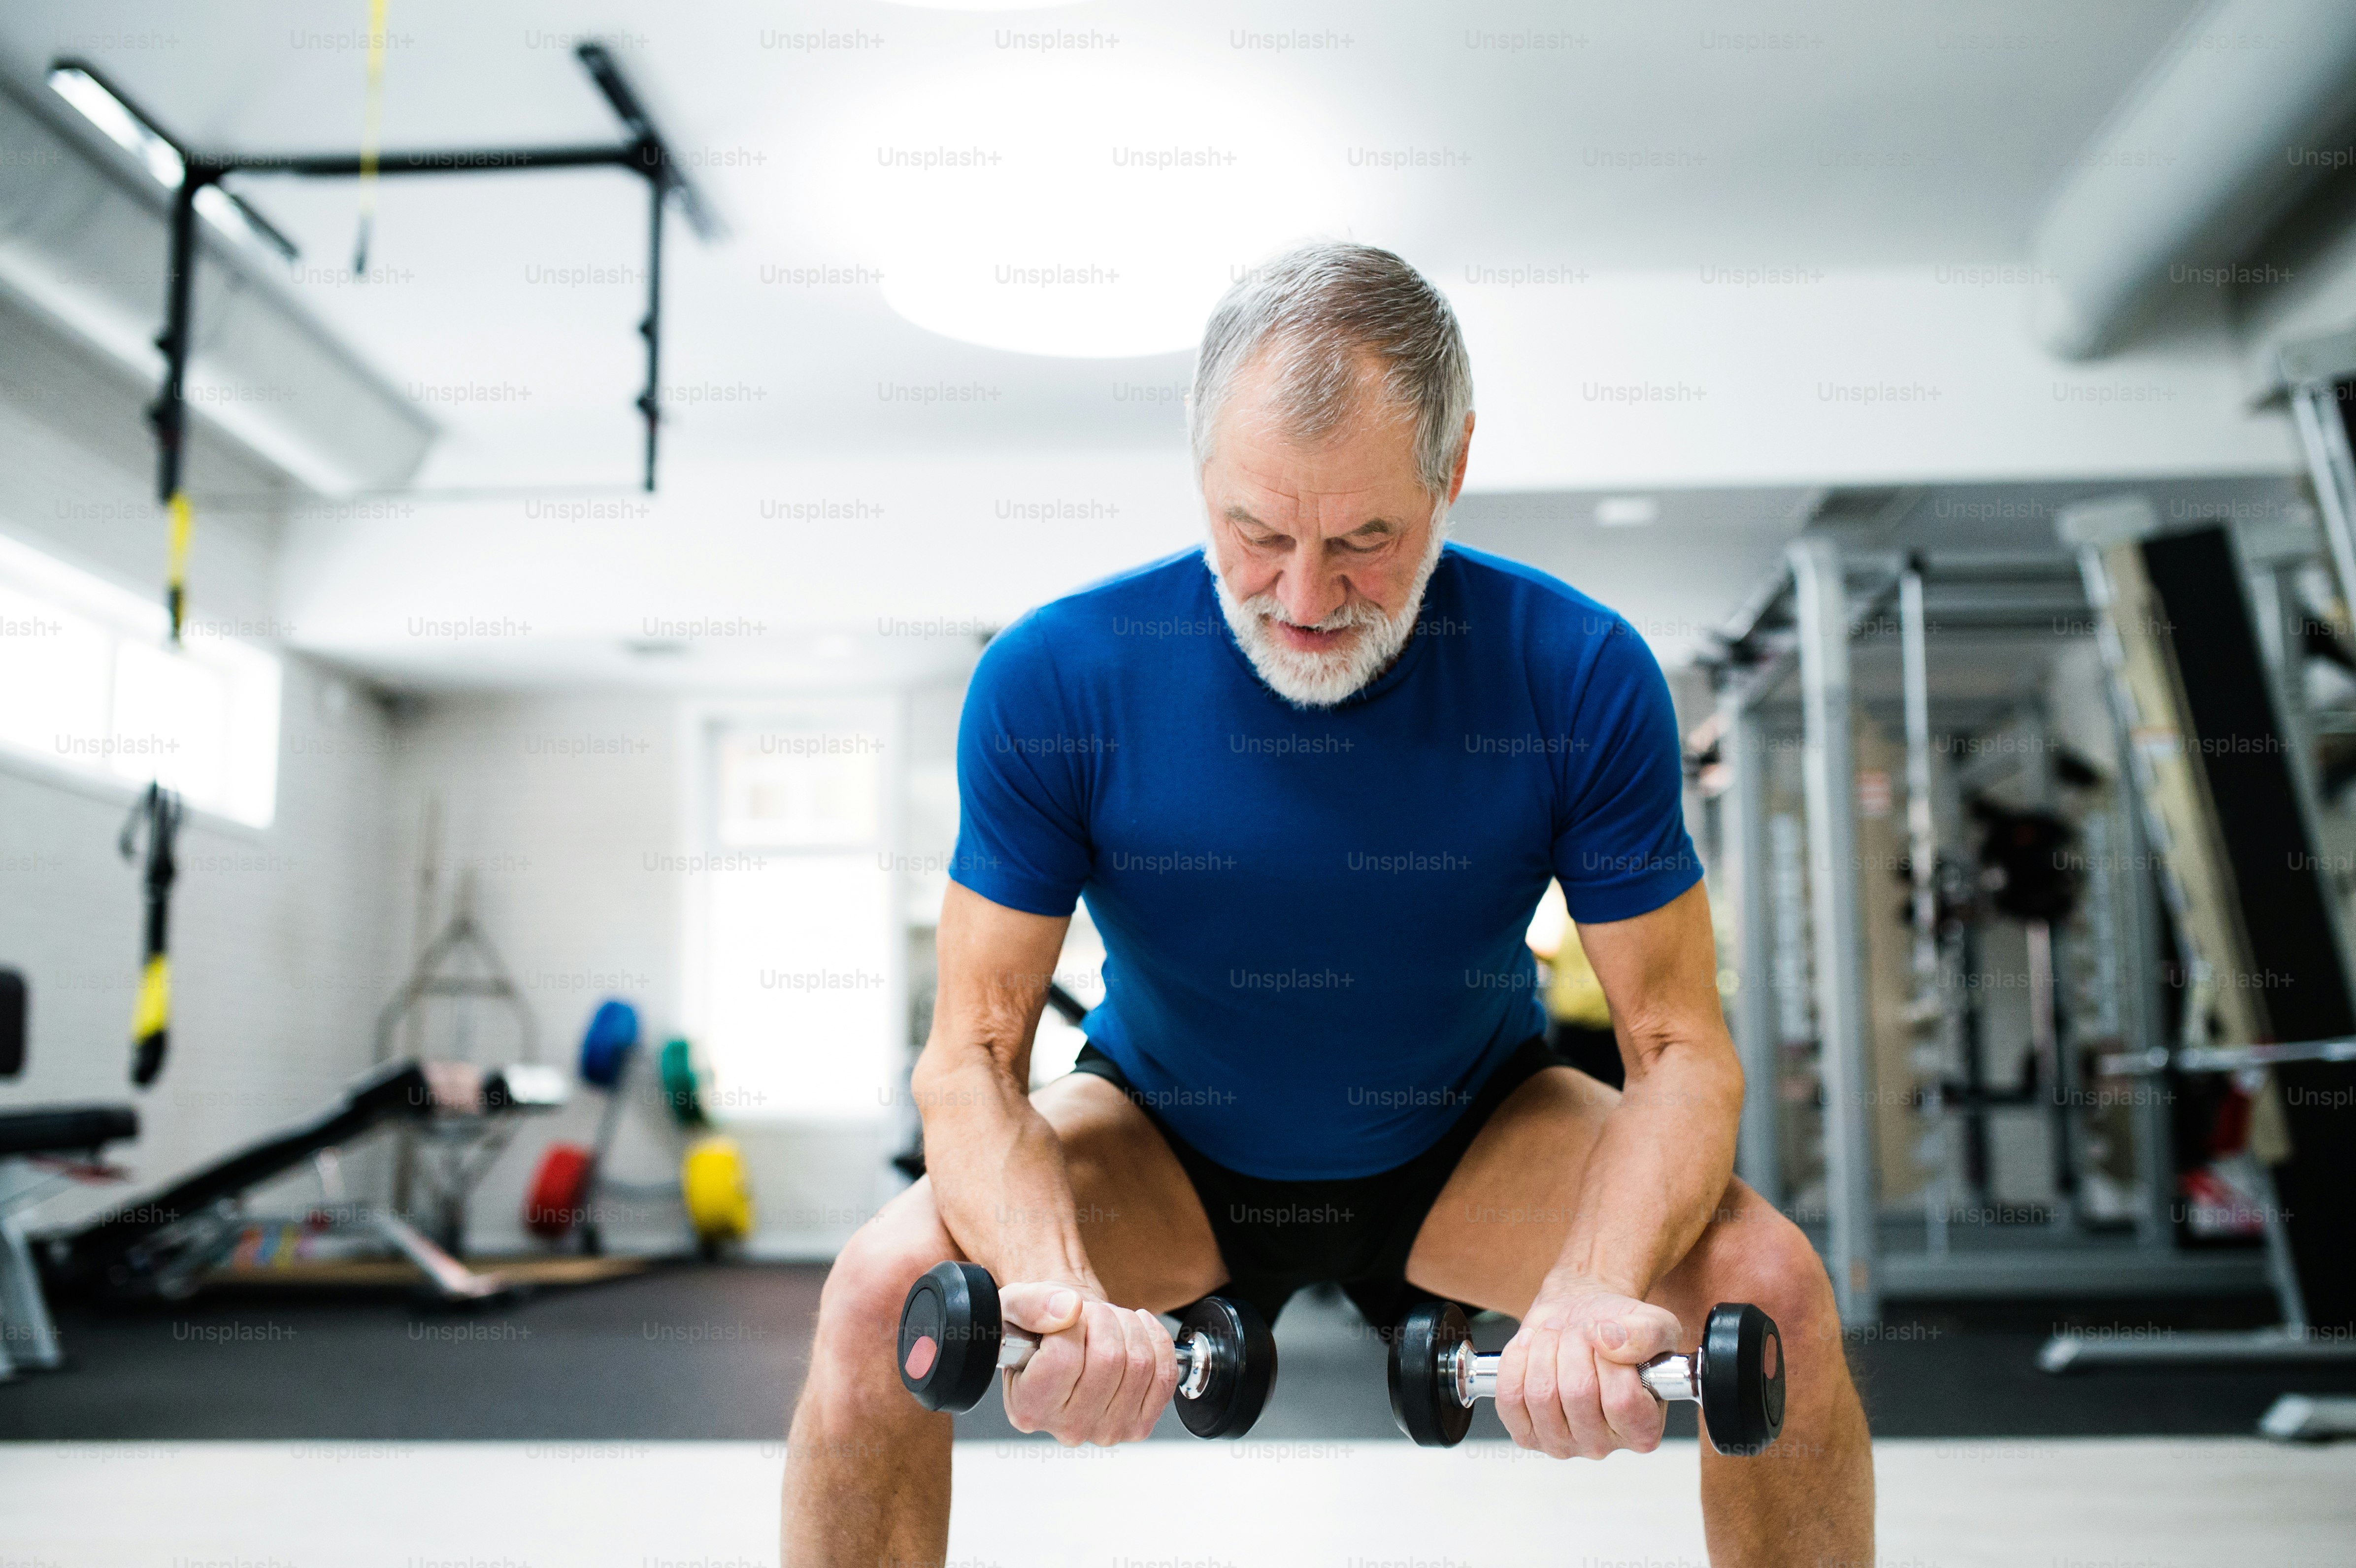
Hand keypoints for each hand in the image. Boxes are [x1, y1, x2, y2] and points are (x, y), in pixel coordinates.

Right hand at [996, 1281, 1178, 1446]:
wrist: (1063, 1343)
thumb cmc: (1036, 1330)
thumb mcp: (1014, 1306)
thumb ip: (1032, 1305)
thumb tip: (1068, 1310)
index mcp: (1029, 1407)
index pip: (1063, 1358)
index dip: (1071, 1323)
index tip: (1066, 1315)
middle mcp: (1068, 1428)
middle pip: (1108, 1359)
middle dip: (1105, 1318)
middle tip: (1091, 1312)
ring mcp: (1107, 1430)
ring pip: (1139, 1363)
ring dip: (1130, 1326)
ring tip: (1111, 1322)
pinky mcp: (1138, 1425)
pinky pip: (1164, 1377)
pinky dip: (1157, 1342)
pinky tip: (1139, 1330)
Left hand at [1494, 1277, 1682, 1459]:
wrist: (1579, 1322)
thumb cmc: (1617, 1331)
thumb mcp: (1653, 1323)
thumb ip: (1646, 1334)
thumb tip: (1611, 1345)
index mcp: (1643, 1429)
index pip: (1622, 1401)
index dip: (1609, 1358)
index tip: (1604, 1333)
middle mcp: (1603, 1444)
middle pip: (1577, 1393)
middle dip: (1573, 1344)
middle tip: (1579, 1328)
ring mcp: (1562, 1443)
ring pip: (1541, 1393)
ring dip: (1545, 1348)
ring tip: (1556, 1334)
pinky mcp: (1527, 1434)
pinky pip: (1510, 1398)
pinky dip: (1515, 1361)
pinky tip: (1531, 1346)